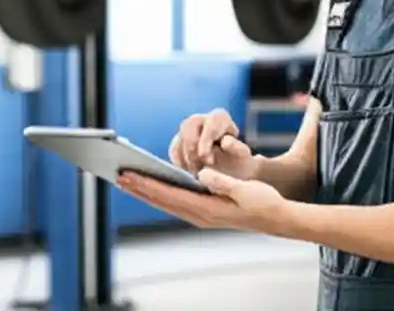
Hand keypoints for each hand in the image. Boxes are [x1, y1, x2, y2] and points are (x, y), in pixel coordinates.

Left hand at [118, 167, 287, 234]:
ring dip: (146, 192)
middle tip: (117, 176)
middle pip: (162, 200)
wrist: (276, 219)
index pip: (170, 194)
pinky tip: (151, 187)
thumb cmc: (263, 202)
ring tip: (127, 181)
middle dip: (139, 188)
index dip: (148, 184)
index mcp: (207, 209)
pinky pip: (175, 202)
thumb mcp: (245, 190)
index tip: (129, 175)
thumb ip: (223, 183)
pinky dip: (159, 194)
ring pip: (166, 202)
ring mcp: (200, 215)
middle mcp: (199, 214)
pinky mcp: (203, 211)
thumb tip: (202, 174)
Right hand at [169, 108, 257, 178]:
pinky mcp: (179, 141)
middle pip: (189, 125)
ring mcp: (188, 130)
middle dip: (192, 148)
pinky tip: (188, 172)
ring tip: (196, 173)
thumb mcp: (244, 157)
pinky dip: (179, 161)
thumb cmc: (240, 163)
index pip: (209, 123)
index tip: (208, 160)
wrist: (232, 173)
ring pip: (179, 137)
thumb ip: (238, 148)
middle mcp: (202, 119)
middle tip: (199, 168)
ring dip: (185, 157)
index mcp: (220, 118)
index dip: (206, 141)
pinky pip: (174, 149)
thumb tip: (225, 142)